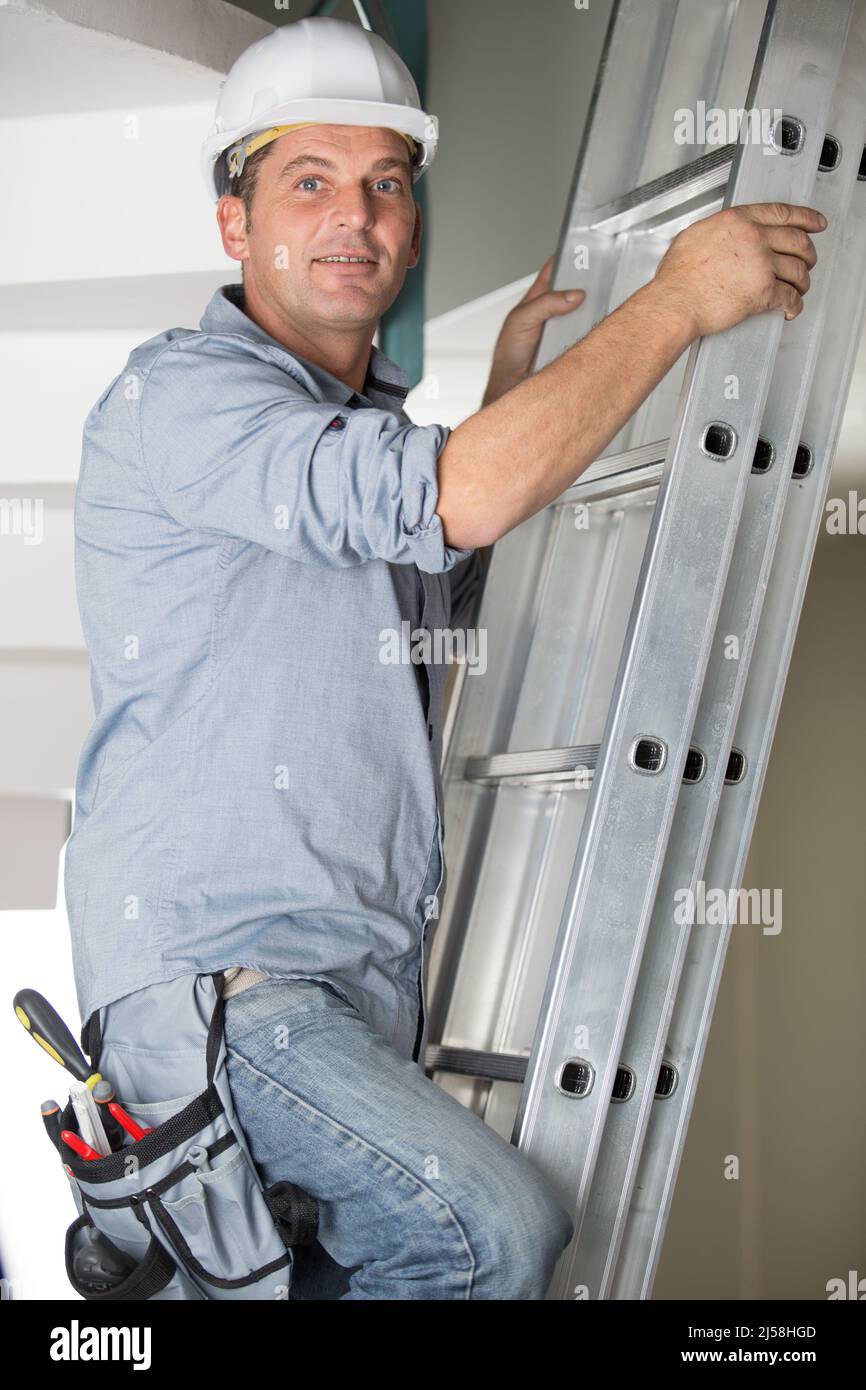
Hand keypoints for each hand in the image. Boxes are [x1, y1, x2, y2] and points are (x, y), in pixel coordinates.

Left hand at [482, 255, 585, 406]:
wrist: (512, 388)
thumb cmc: (509, 355)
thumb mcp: (521, 320)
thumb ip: (545, 304)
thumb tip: (573, 295)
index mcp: (538, 297)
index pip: (556, 268)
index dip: (569, 256)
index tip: (584, 249)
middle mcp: (554, 311)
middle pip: (578, 289)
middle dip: (589, 284)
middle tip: (598, 283)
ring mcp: (566, 328)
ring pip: (587, 313)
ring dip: (594, 311)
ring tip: (599, 307)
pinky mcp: (575, 345)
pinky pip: (589, 335)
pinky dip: (594, 333)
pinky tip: (596, 331)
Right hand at [653, 202, 826, 337]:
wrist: (675, 304)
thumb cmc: (677, 279)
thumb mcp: (695, 237)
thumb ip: (718, 231)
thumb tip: (725, 236)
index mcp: (738, 221)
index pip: (782, 213)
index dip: (806, 218)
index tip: (816, 222)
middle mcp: (754, 238)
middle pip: (797, 241)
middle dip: (808, 253)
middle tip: (809, 260)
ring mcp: (761, 264)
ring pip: (798, 270)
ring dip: (802, 281)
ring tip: (799, 288)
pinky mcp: (763, 292)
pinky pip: (789, 297)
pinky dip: (794, 305)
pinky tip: (791, 308)